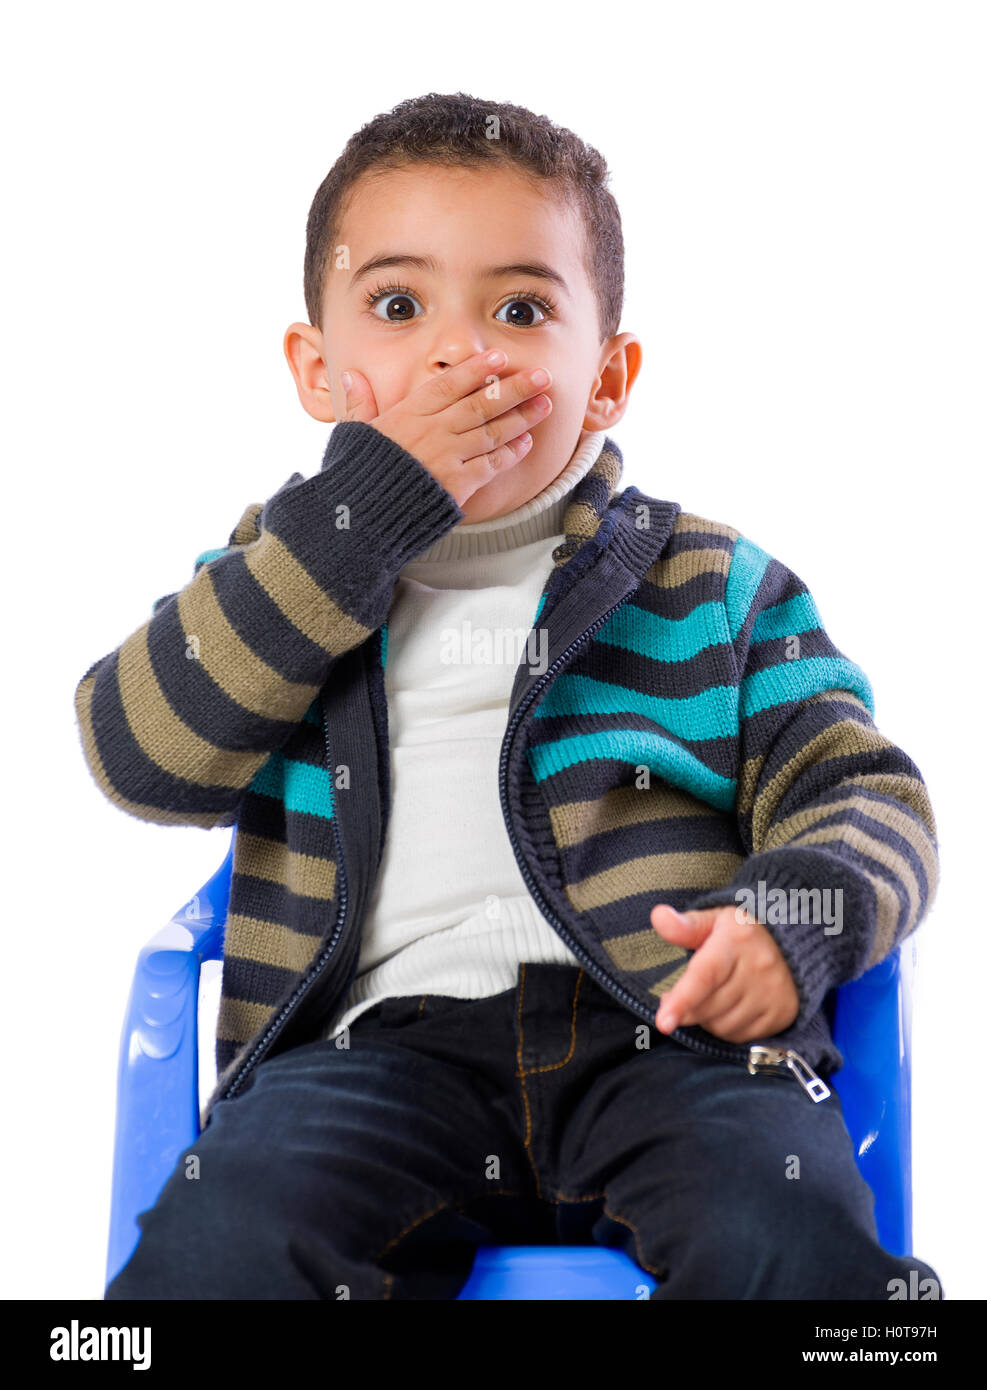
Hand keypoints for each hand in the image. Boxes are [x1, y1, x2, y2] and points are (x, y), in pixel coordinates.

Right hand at [336, 350, 552, 508]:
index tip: (498, 357)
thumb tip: (351, 375)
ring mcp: (448, 457)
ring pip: (492, 431)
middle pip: (481, 404)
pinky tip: (526, 443)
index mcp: (407, 414)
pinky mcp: (458, 484)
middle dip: (515, 388)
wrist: (363, 517)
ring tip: (544, 404)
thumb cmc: (358, 475)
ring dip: (522, 417)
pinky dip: (511, 453)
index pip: (448, 385)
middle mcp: (433, 431)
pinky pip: (491, 465)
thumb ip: (358, 404)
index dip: (475, 370)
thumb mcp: (354, 434)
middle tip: (541, 376)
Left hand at [650, 904, 800, 1042]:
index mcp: (736, 941)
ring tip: (711, 997)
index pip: (704, 976)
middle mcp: (758, 969)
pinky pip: (741, 1036)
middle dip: (687, 1007)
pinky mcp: (782, 1014)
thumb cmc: (744, 931)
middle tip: (681, 996)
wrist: (795, 941)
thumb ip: (686, 925)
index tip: (663, 1022)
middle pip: (707, 1007)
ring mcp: (772, 994)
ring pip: (721, 1027)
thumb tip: (659, 917)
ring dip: (707, 1019)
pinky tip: (728, 1009)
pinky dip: (727, 1028)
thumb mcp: (715, 920)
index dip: (682, 1000)